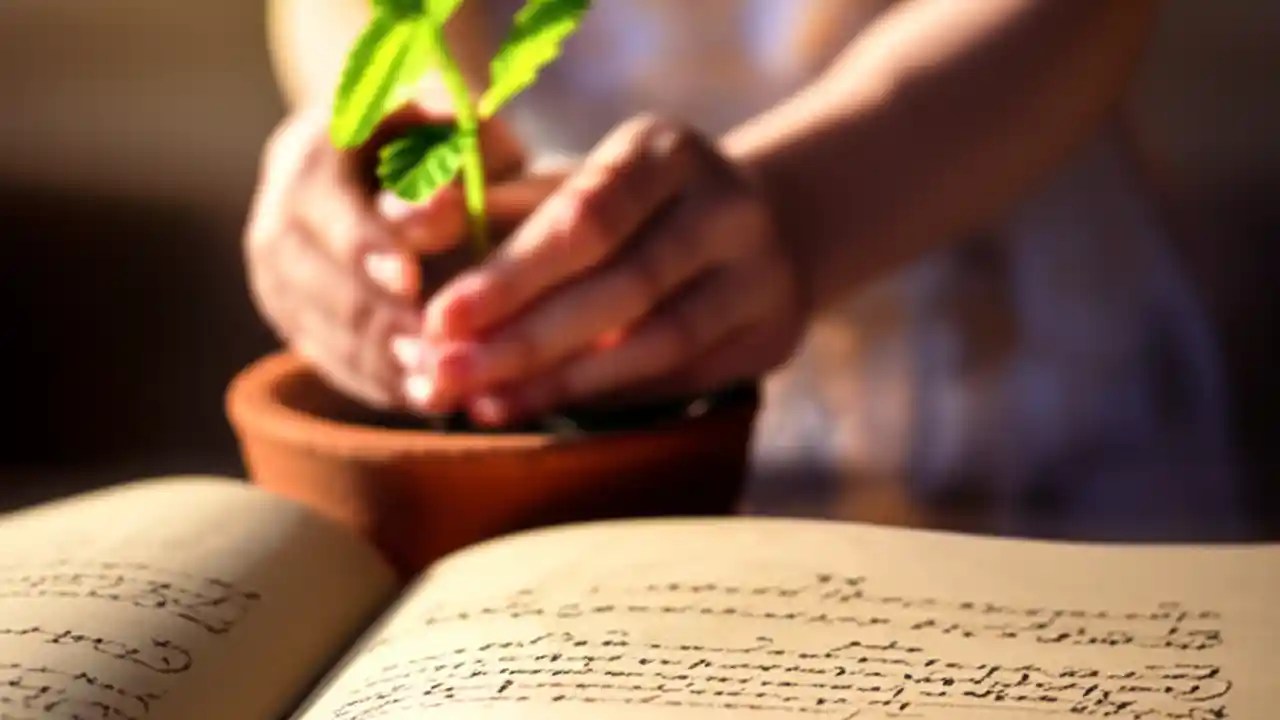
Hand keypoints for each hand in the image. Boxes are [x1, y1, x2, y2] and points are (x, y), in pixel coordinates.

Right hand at [243, 105, 526, 408]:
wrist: (389, 161)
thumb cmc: (442, 137)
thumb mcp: (455, 124)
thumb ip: (455, 148)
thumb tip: (444, 207)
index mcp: (315, 149)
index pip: (328, 201)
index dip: (364, 243)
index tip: (409, 278)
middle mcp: (281, 211)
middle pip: (316, 274)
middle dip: (375, 316)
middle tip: (429, 349)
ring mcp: (279, 272)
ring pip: (322, 324)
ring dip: (379, 360)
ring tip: (435, 385)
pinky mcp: (295, 319)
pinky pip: (331, 358)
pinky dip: (378, 382)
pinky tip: (425, 400)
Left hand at [404, 115, 809, 424]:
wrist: (758, 229)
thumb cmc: (630, 209)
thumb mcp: (573, 187)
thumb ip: (498, 214)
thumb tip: (413, 241)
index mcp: (667, 151)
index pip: (586, 217)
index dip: (511, 275)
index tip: (438, 321)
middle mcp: (727, 206)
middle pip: (623, 284)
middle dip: (523, 340)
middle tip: (442, 380)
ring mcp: (762, 274)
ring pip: (658, 343)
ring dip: (561, 381)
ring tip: (482, 405)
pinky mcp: (772, 335)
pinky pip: (681, 378)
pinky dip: (607, 396)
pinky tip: (545, 406)